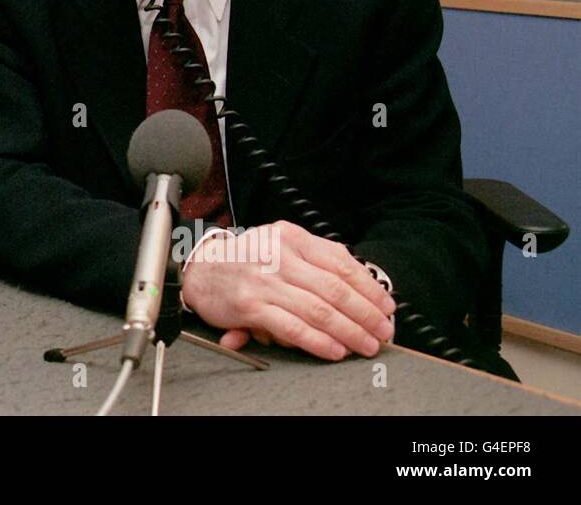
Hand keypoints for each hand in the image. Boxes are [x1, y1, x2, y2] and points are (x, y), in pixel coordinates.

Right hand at [180, 220, 394, 360]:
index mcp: (291, 237)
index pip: (341, 263)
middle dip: (366, 314)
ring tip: (365, 345)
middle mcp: (279, 256)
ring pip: (319, 310)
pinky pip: (293, 327)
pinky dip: (318, 342)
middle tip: (383, 331)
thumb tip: (360, 285)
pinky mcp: (250, 306)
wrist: (200, 269)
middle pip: (335, 289)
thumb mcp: (279, 244)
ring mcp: (264, 281)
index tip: (386, 307)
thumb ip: (315, 259)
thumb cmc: (246, 260)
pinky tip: (334, 349)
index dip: (369, 288)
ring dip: (349, 332)